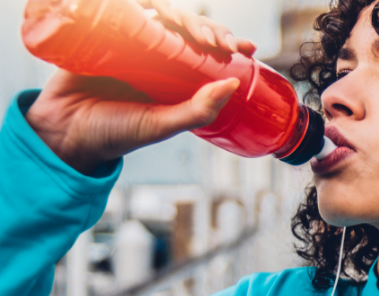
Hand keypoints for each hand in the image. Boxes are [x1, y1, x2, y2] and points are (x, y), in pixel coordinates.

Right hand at [24, 0, 251, 174]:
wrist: (64, 133)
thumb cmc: (115, 133)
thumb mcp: (161, 125)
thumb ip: (197, 110)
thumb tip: (233, 85)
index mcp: (175, 75)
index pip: (208, 50)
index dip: (228, 42)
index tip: (247, 47)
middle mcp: (156, 55)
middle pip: (189, 28)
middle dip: (208, 28)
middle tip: (218, 40)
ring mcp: (130, 42)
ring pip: (161, 15)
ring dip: (179, 15)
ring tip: (189, 29)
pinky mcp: (104, 34)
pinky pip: (122, 11)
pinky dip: (137, 5)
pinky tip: (152, 11)